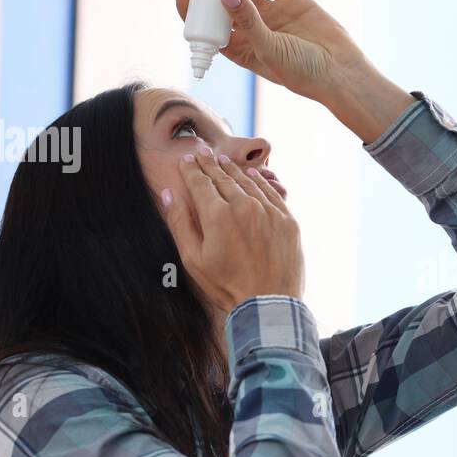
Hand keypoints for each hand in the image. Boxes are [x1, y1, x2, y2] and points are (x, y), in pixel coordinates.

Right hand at [161, 151, 304, 314]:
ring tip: (222, 161)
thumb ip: (180, 223)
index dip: (192, 170)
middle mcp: (244, 207)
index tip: (187, 160)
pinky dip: (260, 181)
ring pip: (248, 182)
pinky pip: (271, 193)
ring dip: (233, 170)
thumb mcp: (193, 259)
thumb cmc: (226, 285)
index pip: (200, 183)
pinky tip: (252, 175)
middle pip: (223, 178)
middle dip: (210, 165)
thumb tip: (169, 194)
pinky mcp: (287, 220)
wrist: (268, 303)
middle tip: (202, 153)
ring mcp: (269, 212)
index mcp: (217, 215)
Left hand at [175, 0, 368, 105]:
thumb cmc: (303, 72)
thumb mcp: (270, 50)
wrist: (340, 70)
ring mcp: (274, 16)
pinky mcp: (291, 2)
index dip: (195, 13)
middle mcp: (256, 32)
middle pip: (222, 6)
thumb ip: (249, 22)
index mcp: (245, 51)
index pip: (212, 29)